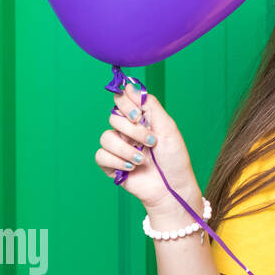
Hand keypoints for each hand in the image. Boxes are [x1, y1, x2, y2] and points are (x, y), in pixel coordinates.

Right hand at [94, 82, 199, 215]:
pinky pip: (101, 155)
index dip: (125, 103)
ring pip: (106, 137)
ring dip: (126, 149)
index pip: (122, 101)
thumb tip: (132, 86)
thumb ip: (150, 105)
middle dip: (133, 130)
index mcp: (141, 120)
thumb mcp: (168, 127)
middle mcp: (127, 132)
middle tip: (151, 141)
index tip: (138, 114)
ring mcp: (118, 148)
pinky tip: (131, 167)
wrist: (172, 187)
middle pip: (113, 118)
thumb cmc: (174, 158)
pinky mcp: (111, 165)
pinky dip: (116, 161)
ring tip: (142, 159)